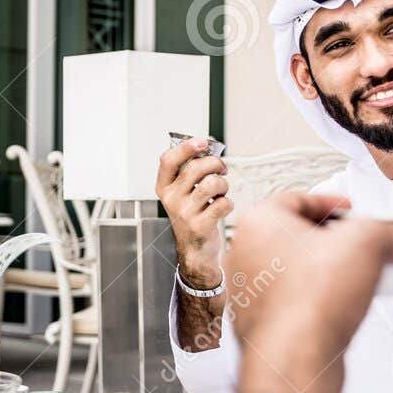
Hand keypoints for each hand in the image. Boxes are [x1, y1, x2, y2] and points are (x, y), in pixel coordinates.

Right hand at [155, 138, 231, 286]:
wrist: (195, 251)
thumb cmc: (191, 217)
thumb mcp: (182, 195)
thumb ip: (189, 172)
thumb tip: (207, 149)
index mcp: (164, 188)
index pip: (168, 160)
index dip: (185, 147)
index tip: (201, 141)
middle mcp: (171, 200)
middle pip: (195, 168)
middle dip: (215, 163)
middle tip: (221, 168)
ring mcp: (185, 214)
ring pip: (212, 184)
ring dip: (223, 184)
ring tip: (221, 190)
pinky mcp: (200, 226)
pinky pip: (223, 203)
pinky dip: (228, 203)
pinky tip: (222, 207)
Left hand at [227, 193, 392, 392]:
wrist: (294, 361)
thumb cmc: (306, 301)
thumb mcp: (371, 245)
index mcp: (257, 224)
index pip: (298, 198)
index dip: (333, 203)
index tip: (355, 212)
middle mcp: (246, 257)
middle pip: (300, 237)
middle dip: (338, 241)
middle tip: (365, 245)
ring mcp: (252, 294)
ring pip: (298, 271)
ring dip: (331, 272)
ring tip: (362, 277)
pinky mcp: (266, 325)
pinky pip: (298, 302)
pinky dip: (321, 300)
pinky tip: (346, 308)